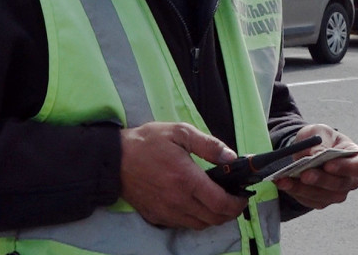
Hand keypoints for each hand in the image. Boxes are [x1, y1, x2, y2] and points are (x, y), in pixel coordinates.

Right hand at [119, 122, 248, 228]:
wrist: (114, 160)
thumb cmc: (147, 143)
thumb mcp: (180, 132)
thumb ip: (209, 145)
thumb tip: (232, 158)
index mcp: (187, 179)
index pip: (221, 203)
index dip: (238, 204)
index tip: (243, 195)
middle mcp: (178, 201)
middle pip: (214, 218)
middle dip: (230, 212)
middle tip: (235, 199)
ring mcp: (167, 212)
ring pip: (200, 225)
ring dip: (214, 217)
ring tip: (218, 201)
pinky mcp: (157, 217)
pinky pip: (184, 225)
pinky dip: (196, 219)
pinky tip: (197, 204)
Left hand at [273, 124, 357, 209]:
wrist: (308, 149)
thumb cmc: (320, 139)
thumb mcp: (319, 132)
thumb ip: (320, 142)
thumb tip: (316, 155)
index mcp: (356, 157)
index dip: (345, 168)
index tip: (328, 165)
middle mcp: (350, 179)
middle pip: (340, 185)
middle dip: (321, 180)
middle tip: (305, 174)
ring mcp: (337, 192)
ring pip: (324, 196)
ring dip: (304, 189)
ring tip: (285, 179)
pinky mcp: (322, 200)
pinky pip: (310, 200)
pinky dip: (295, 192)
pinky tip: (283, 183)